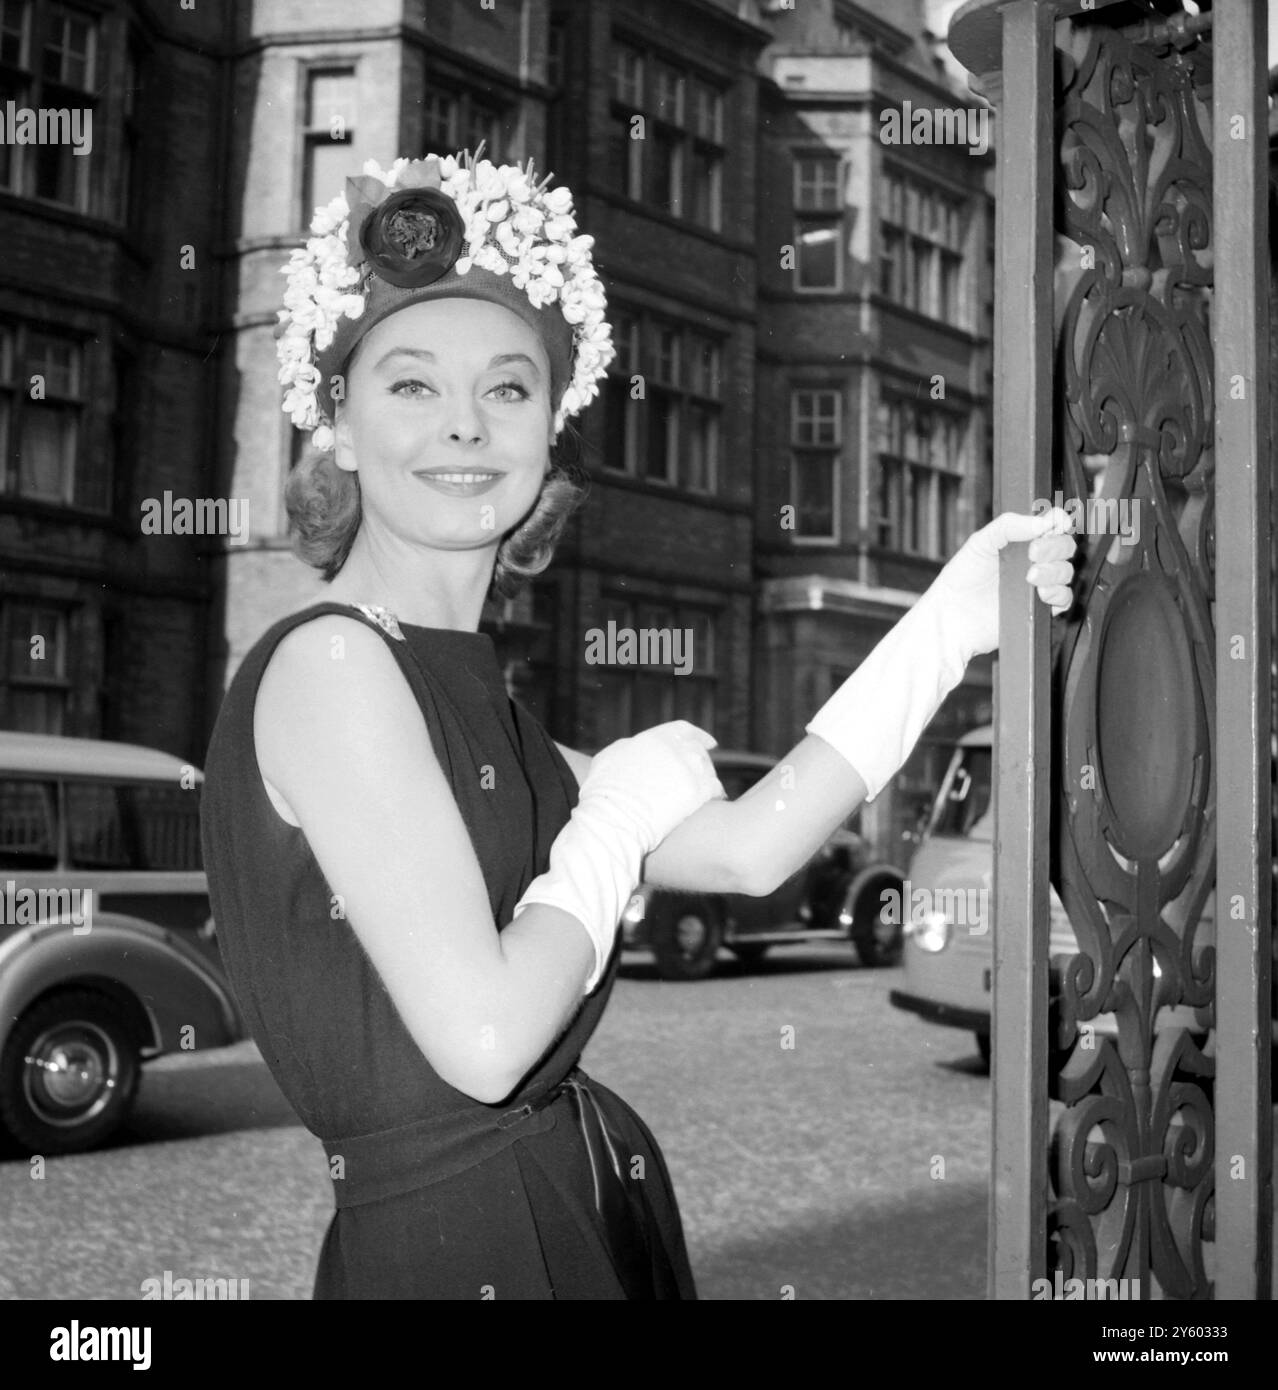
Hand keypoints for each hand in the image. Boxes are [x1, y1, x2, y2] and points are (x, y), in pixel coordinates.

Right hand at [583, 720, 724, 851]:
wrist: (612, 820)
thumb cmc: (602, 794)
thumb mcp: (609, 757)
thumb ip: (628, 747)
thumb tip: (633, 747)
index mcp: (655, 738)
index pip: (684, 730)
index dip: (699, 735)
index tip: (710, 743)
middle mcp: (675, 749)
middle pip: (698, 750)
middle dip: (702, 760)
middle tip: (703, 772)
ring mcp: (688, 770)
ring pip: (708, 769)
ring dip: (709, 777)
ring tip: (707, 789)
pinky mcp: (697, 793)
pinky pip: (716, 788)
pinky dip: (717, 793)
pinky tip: (715, 800)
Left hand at [931, 508, 1076, 657]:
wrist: (953, 615)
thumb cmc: (961, 578)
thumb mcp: (981, 542)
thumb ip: (1009, 525)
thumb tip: (1042, 521)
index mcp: (1021, 541)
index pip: (1052, 525)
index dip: (1060, 521)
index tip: (1059, 522)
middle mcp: (1033, 561)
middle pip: (1064, 546)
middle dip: (1054, 547)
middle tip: (1033, 553)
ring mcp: (1037, 584)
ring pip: (1065, 572)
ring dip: (1053, 571)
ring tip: (1030, 577)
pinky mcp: (1040, 608)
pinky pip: (1064, 599)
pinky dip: (1058, 594)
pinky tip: (1041, 593)